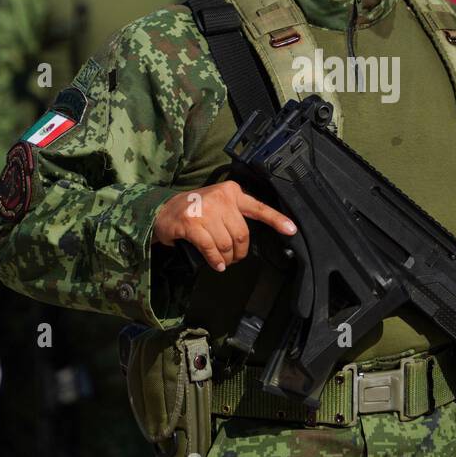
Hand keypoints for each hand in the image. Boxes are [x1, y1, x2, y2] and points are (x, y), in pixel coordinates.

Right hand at [152, 181, 295, 271]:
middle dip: (240, 252)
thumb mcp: (217, 203)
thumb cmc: (195, 211)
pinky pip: (211, 248)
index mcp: (231, 192)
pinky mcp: (192, 223)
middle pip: (242, 234)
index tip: (292, 229)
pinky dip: (215, 260)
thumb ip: (234, 214)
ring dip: (226, 258)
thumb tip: (247, 240)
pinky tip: (216, 264)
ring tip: (222, 261)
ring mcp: (205, 210)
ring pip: (227, 243)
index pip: (258, 208)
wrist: (163, 211)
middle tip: (234, 258)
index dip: (276, 219)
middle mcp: (221, 198)